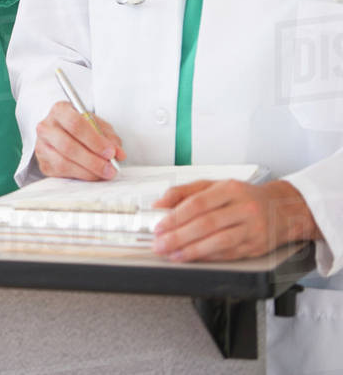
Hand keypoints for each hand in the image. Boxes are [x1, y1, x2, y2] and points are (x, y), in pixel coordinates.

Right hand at [34, 101, 124, 179]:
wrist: (63, 133)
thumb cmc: (82, 127)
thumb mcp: (97, 126)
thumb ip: (109, 137)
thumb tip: (118, 154)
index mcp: (60, 110)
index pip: (75, 123)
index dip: (94, 140)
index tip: (110, 152)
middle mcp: (46, 127)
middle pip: (67, 145)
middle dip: (92, 159)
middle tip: (110, 167)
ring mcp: (41, 146)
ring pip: (63, 162)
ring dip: (88, 171)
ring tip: (105, 173)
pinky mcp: (43, 163)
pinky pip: (61, 173)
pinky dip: (81, 176)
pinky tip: (93, 174)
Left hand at [151, 179, 320, 261]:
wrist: (283, 209)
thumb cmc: (244, 196)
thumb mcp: (214, 186)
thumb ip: (184, 192)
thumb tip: (159, 204)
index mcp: (230, 190)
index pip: (198, 204)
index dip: (176, 217)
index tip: (159, 226)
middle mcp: (243, 209)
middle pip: (206, 224)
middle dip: (178, 237)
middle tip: (160, 244)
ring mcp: (251, 229)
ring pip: (218, 242)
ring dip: (192, 251)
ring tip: (172, 254)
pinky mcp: (255, 246)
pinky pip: (228, 254)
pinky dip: (207, 257)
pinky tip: (192, 258)